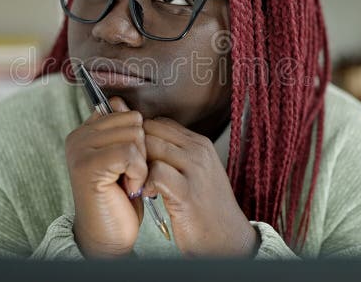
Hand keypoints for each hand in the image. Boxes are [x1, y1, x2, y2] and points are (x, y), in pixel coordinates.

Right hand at [65, 97, 145, 258]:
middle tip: (129, 175)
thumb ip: (122, 130)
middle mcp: (78, 137)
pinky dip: (138, 173)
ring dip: (141, 163)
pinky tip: (129, 188)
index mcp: (85, 131)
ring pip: (134, 136)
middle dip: (142, 150)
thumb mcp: (125, 159)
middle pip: (133, 121)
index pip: (123, 111)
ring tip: (128, 182)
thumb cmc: (119, 198)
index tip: (128, 163)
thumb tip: (121, 102)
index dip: (137, 138)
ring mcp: (80, 150)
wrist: (109, 235)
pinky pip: (130, 154)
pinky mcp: (88, 166)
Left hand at [142, 117, 259, 257]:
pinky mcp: (187, 192)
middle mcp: (198, 151)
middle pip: (151, 131)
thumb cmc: (205, 206)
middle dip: (135, 148)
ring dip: (137, 164)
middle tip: (131, 169)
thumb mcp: (195, 171)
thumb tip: (145, 140)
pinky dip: (145, 182)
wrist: (228, 238)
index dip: (142, 136)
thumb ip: (175, 154)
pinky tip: (147, 194)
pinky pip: (156, 173)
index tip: (136, 156)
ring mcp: (195, 170)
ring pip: (151, 146)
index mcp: (199, 144)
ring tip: (138, 182)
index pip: (159, 122)